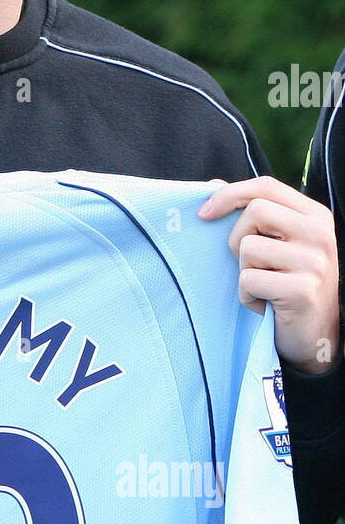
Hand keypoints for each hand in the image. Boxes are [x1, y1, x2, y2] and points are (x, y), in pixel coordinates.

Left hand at [198, 176, 340, 374]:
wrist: (314, 336)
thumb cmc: (288, 285)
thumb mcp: (277, 244)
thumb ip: (253, 214)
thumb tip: (212, 186)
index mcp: (315, 216)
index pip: (266, 186)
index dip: (230, 194)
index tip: (204, 213)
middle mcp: (320, 234)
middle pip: (254, 212)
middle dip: (237, 239)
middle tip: (249, 264)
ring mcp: (314, 261)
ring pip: (248, 248)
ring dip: (244, 272)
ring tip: (263, 286)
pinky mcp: (302, 289)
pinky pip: (249, 280)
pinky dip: (247, 296)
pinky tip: (265, 304)